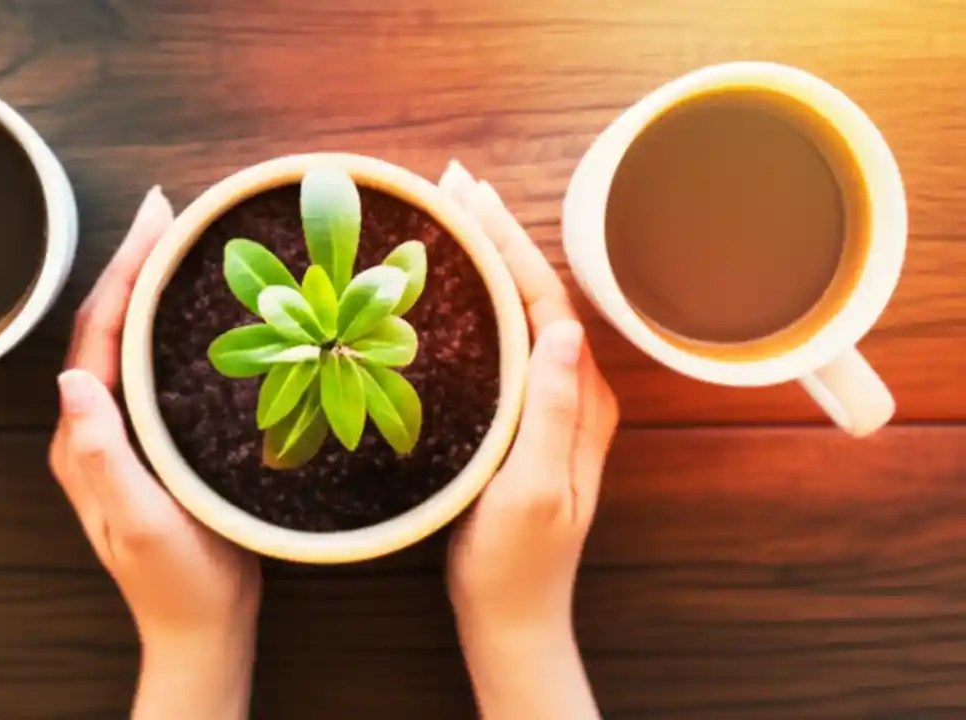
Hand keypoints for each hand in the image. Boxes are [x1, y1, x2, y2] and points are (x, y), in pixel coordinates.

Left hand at [48, 187, 260, 719]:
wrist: (203, 627)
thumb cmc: (175, 582)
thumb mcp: (137, 521)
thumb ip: (102, 454)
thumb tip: (69, 379)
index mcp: (83, 437)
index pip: (97, 335)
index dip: (124, 272)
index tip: (155, 218)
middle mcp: (96, 427)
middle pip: (109, 328)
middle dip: (135, 265)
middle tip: (170, 212)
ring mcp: (127, 435)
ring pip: (132, 345)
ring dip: (152, 290)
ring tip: (182, 244)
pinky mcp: (157, 444)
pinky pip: (157, 370)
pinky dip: (172, 328)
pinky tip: (200, 312)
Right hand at [439, 162, 619, 718]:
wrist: (511, 618)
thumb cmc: (517, 564)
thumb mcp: (534, 491)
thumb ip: (554, 413)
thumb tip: (565, 330)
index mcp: (582, 403)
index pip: (546, 303)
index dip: (509, 245)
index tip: (470, 198)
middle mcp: (573, 395)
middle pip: (535, 296)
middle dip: (498, 236)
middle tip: (455, 185)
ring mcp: (547, 407)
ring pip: (518, 315)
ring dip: (488, 263)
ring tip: (453, 218)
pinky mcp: (521, 422)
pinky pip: (503, 345)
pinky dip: (479, 305)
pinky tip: (452, 292)